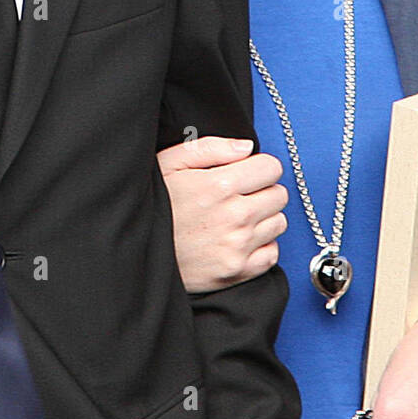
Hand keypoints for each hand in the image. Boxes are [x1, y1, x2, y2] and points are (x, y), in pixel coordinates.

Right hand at [157, 135, 288, 293]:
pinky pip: (272, 253)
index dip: (259, 167)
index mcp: (220, 185)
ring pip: (279, 222)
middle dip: (263, 190)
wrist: (138, 254)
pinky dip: (261, 246)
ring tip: (237, 218)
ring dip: (263, 218)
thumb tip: (246, 147)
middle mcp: (235, 216)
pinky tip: (239, 240)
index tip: (246, 173)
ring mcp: (238, 246)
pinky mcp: (238, 271)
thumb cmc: (155, 205)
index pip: (272, 167)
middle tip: (240, 196)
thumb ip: (211, 147)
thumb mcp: (171, 163)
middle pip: (279, 194)